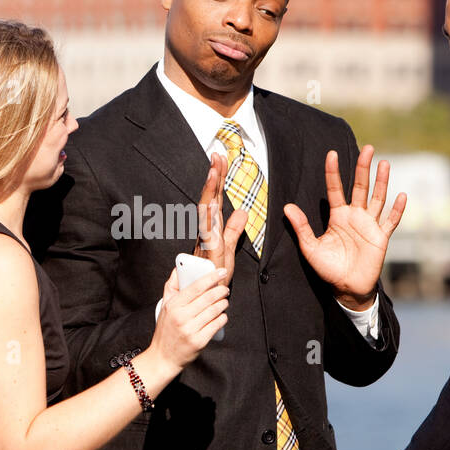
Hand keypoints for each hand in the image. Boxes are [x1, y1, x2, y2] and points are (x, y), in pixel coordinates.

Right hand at [150, 266, 228, 369]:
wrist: (163, 357)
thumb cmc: (165, 330)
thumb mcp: (165, 307)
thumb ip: (171, 287)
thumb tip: (178, 269)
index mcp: (173, 306)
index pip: (196, 287)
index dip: (211, 277)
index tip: (221, 272)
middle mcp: (181, 317)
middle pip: (208, 298)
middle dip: (221, 291)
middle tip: (224, 289)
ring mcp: (190, 330)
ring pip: (214, 310)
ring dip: (223, 303)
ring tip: (224, 301)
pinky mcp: (199, 341)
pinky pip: (216, 325)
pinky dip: (222, 318)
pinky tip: (221, 315)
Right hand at [195, 152, 247, 283]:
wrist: (207, 293)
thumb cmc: (215, 272)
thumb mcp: (229, 247)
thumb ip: (234, 229)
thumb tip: (242, 210)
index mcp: (212, 228)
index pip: (216, 198)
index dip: (218, 179)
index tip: (221, 159)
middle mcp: (207, 230)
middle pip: (210, 198)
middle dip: (213, 177)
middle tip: (216, 155)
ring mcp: (206, 239)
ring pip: (206, 211)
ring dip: (209, 191)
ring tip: (214, 172)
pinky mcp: (209, 252)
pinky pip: (208, 232)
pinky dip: (209, 217)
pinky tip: (211, 204)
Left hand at [284, 147, 405, 308]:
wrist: (347, 287)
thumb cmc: (328, 268)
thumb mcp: (310, 248)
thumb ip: (301, 227)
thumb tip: (287, 206)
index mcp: (338, 216)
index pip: (336, 189)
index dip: (333, 172)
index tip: (331, 153)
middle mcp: (355, 216)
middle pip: (360, 187)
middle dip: (363, 168)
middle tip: (367, 148)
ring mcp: (369, 225)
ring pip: (378, 199)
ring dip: (382, 182)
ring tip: (384, 163)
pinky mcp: (381, 238)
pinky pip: (391, 221)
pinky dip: (397, 210)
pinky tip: (401, 196)